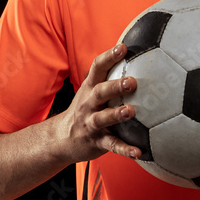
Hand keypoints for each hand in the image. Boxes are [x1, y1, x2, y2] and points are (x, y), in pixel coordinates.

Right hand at [56, 44, 139, 162]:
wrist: (60, 138)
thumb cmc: (85, 109)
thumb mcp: (91, 90)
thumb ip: (109, 76)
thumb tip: (135, 54)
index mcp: (90, 88)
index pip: (97, 68)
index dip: (109, 56)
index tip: (123, 47)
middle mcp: (89, 104)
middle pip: (100, 92)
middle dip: (115, 86)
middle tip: (132, 81)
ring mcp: (91, 123)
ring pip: (103, 118)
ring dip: (117, 115)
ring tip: (131, 111)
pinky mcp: (96, 142)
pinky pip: (111, 146)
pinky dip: (124, 149)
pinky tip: (138, 152)